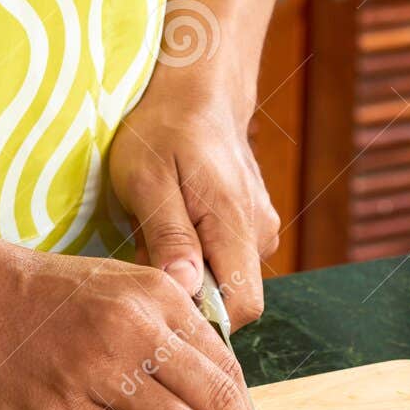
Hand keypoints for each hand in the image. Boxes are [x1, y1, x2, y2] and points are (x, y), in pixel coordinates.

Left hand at [108, 82, 278, 328]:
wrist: (196, 93)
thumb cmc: (162, 131)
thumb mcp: (147, 180)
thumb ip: (169, 236)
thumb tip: (185, 288)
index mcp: (236, 223)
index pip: (241, 307)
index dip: (202, 316)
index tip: (161, 295)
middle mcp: (261, 232)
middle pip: (232, 299)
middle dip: (189, 291)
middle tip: (148, 251)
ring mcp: (262, 229)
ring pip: (227, 280)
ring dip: (190, 271)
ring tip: (160, 230)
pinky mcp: (256, 226)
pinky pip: (227, 260)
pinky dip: (199, 254)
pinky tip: (177, 223)